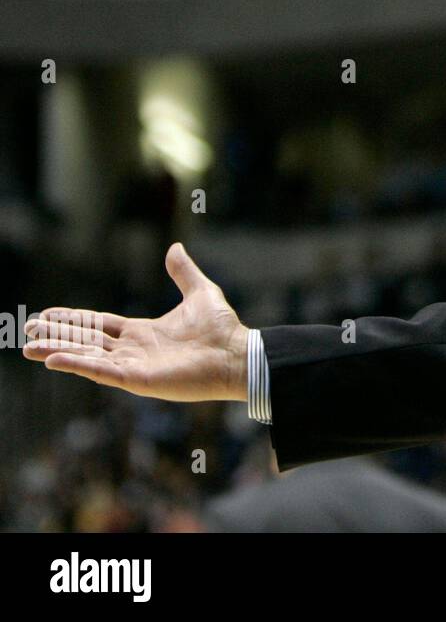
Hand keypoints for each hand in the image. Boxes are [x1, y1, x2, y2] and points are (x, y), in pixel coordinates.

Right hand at [23, 242, 249, 403]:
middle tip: (27, 329)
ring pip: (86, 356)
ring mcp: (133, 365)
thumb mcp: (201, 292)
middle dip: (57, 334)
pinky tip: (53, 358)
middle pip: (86, 340)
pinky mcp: (138, 379)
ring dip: (57, 350)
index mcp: (143, 332)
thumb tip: (174, 247)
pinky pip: (100, 371)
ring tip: (29, 346)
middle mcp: (133, 350)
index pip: (99, 324)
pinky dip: (76, 364)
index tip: (48, 314)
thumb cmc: (223, 329)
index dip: (73, 319)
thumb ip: (183, 272)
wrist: (238, 353)